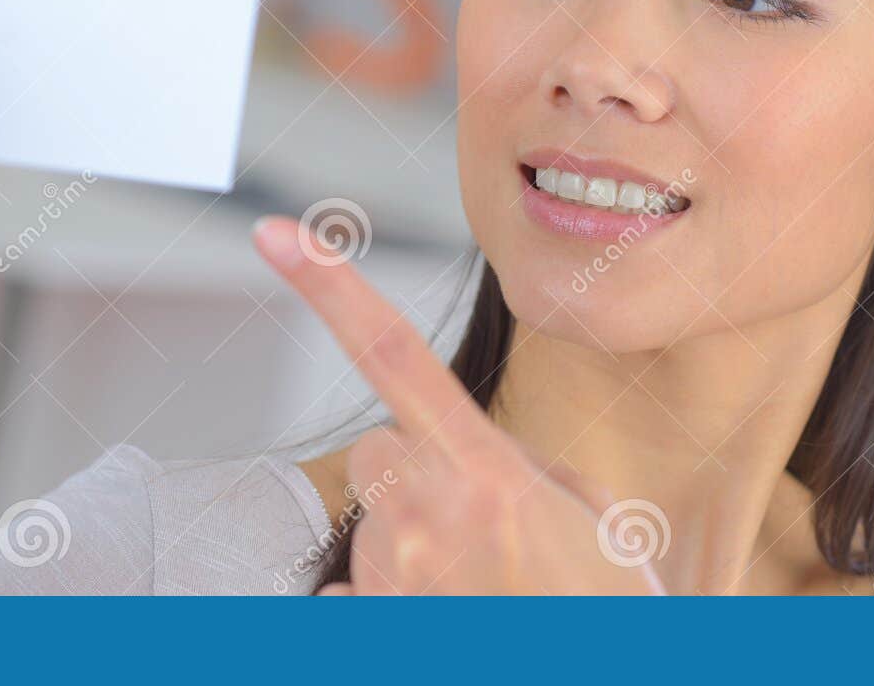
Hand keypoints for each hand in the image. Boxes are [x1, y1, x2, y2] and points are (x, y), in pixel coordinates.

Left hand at [251, 215, 666, 594]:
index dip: (328, 286)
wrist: (597, 671)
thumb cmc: (601, 607)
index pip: (392, 352)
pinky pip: (352, 596)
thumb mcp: (590, 516)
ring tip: (483, 591)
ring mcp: (392, 578)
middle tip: (485, 531)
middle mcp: (425, 514)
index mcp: (485, 469)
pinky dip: (388, 604)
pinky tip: (449, 617)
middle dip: (416, 476)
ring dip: (413, 545)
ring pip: (375, 525)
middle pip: (379, 453)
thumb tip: (474, 463)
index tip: (272, 232)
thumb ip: (523, 466)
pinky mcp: (371, 625)